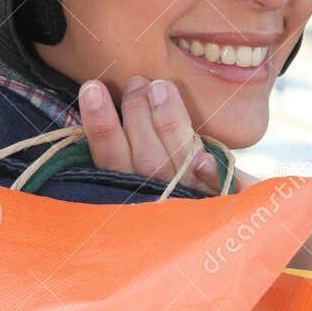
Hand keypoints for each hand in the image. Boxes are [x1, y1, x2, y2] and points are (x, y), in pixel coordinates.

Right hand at [78, 74, 225, 194]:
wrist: (219, 228)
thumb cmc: (174, 181)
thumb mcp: (148, 159)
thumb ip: (136, 134)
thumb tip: (110, 93)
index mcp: (134, 188)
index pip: (110, 160)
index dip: (100, 126)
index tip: (93, 88)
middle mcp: (157, 197)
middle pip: (145, 158)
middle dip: (137, 114)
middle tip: (136, 82)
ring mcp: (188, 199)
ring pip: (176, 163)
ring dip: (168, 123)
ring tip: (160, 87)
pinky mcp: (218, 200)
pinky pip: (216, 187)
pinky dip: (211, 174)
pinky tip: (205, 160)